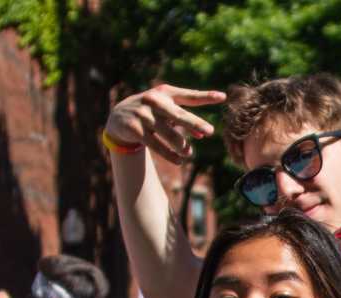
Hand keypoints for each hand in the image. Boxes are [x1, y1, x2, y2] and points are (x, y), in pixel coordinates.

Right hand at [106, 84, 226, 164]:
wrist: (118, 116)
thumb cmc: (151, 112)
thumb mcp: (166, 111)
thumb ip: (185, 120)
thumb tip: (203, 134)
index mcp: (165, 93)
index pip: (188, 96)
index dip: (205, 96)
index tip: (222, 97)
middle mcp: (154, 101)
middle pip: (178, 115)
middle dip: (194, 123)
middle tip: (210, 131)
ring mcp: (144, 115)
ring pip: (168, 134)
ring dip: (182, 145)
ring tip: (189, 153)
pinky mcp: (135, 129)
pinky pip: (156, 145)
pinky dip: (169, 154)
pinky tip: (179, 161)